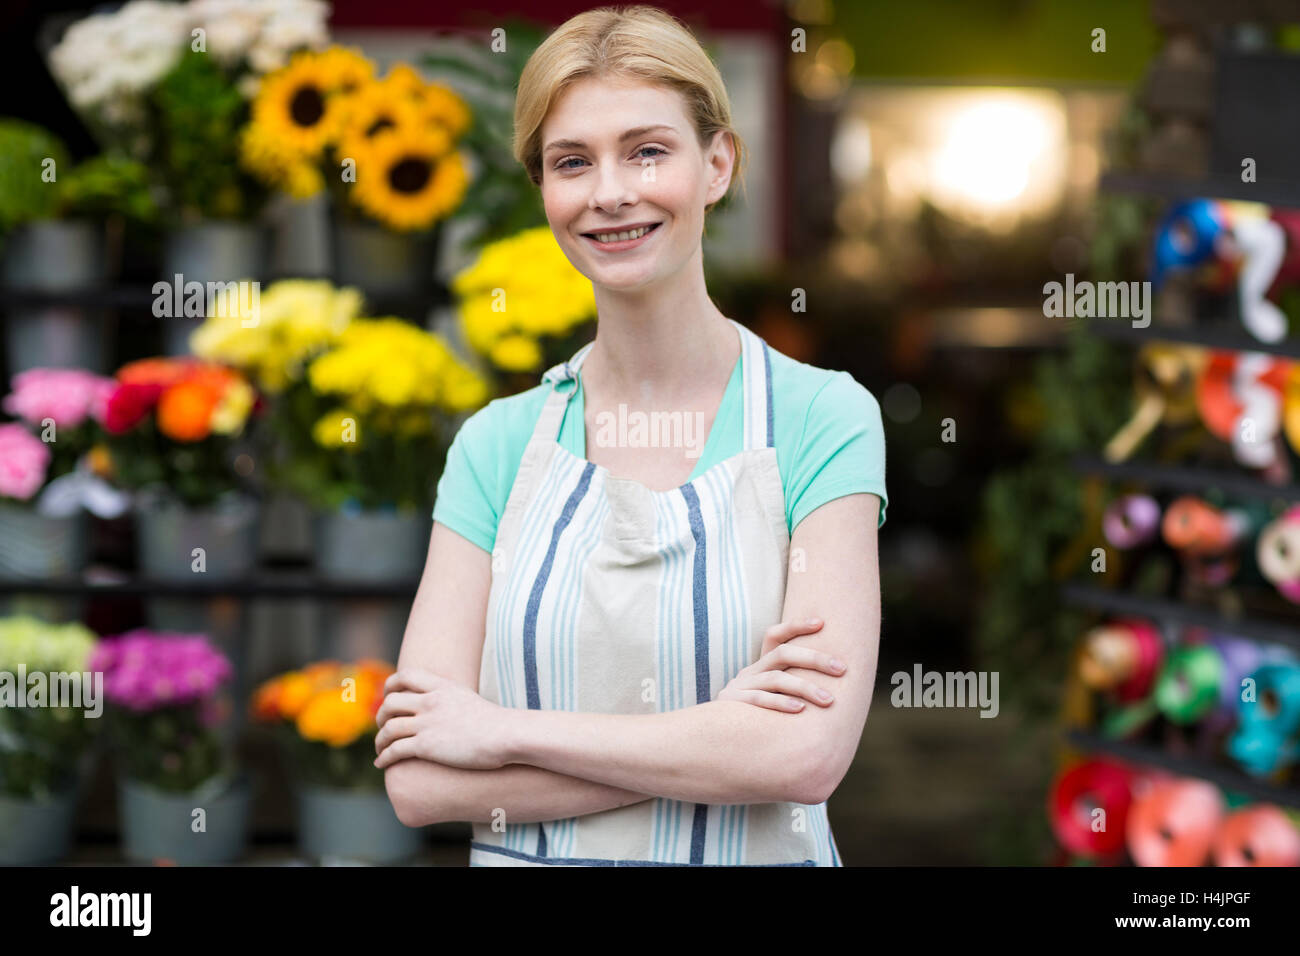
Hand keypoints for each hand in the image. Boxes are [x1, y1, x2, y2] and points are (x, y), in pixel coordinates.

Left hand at [373, 668, 512, 770]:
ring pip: (388, 728)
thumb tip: (444, 708)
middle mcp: (431, 701)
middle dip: (380, 716)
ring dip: (379, 741)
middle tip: (382, 727)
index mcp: (442, 687)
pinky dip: (384, 757)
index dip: (390, 686)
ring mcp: (428, 723)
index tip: (387, 696)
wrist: (506, 735)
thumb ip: (451, 699)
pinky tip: (381, 764)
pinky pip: (395, 750)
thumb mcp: (469, 700)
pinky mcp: (427, 746)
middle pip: (390, 703)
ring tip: (380, 750)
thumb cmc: (495, 723)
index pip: (405, 676)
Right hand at [717, 617, 844, 712]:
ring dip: (805, 688)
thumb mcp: (768, 699)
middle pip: (783, 653)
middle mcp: (750, 672)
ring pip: (776, 679)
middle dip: (815, 659)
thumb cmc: (753, 721)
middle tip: (842, 668)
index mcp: (759, 666)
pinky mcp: (733, 704)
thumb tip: (832, 688)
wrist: (713, 739)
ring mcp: (740, 687)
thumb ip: (790, 689)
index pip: (775, 636)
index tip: (821, 622)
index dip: (796, 626)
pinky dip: (780, 703)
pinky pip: (759, 700)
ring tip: (828, 699)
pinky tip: (800, 709)